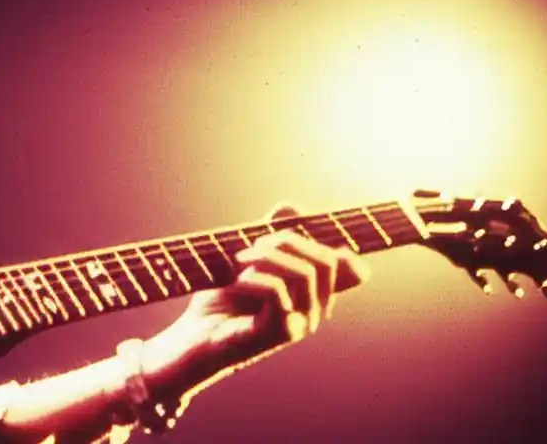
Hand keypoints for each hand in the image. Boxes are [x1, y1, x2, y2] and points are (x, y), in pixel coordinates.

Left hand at [143, 205, 369, 395]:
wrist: (195, 338)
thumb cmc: (222, 301)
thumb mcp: (249, 261)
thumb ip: (272, 237)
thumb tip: (292, 208)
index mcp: (315, 294)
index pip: (350, 265)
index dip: (328, 238)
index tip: (288, 227)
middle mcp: (316, 311)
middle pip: (327, 261)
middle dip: (288, 241)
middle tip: (253, 245)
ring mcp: (302, 325)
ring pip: (305, 274)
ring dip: (268, 257)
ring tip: (238, 261)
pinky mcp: (280, 334)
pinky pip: (279, 293)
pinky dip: (254, 278)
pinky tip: (235, 282)